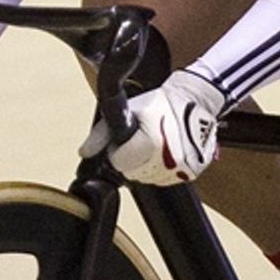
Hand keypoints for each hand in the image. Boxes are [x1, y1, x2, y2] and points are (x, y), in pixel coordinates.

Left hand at [78, 69, 224, 185]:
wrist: (195, 100)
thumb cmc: (162, 102)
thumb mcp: (128, 110)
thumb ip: (102, 133)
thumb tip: (84, 152)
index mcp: (152, 144)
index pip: (120, 163)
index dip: (117, 150)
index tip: (124, 140)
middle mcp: (168, 160)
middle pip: (133, 174)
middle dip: (131, 159)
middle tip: (139, 141)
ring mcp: (182, 168)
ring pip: (149, 179)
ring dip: (146, 166)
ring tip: (153, 144)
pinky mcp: (192, 172)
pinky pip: (167, 179)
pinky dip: (162, 169)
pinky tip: (165, 152)